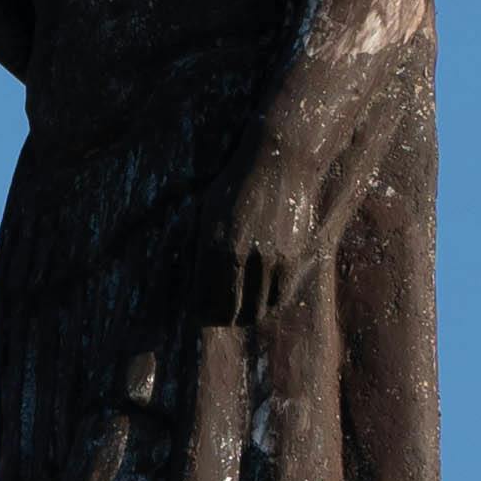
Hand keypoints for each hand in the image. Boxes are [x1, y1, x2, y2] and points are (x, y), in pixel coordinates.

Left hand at [198, 149, 321, 333]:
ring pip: (256, 308)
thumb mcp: (207, 209)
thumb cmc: (237, 183)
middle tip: (220, 319)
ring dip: (248, 316)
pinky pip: (280, 296)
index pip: (202, 296)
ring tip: (242, 316)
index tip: (198, 316)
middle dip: (221, 318)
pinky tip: (264, 304)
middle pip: (227, 308)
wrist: (280, 161)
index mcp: (212, 243)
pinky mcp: (292, 257)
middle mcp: (239, 254)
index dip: (199, 312)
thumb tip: (187, 274)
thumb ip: (198, 242)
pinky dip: (271, 306)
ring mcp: (268, 258)